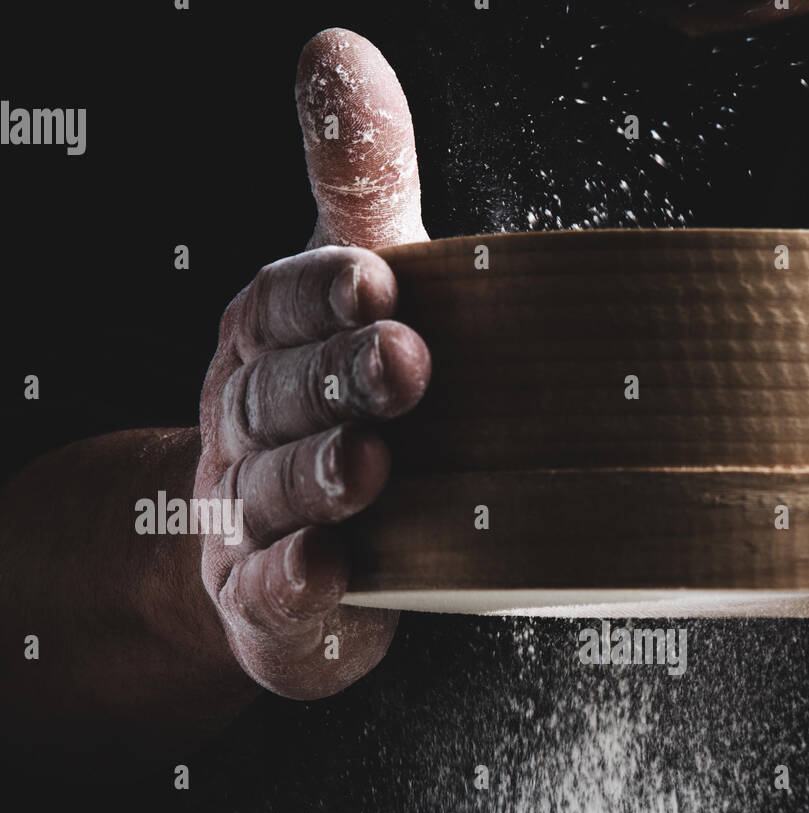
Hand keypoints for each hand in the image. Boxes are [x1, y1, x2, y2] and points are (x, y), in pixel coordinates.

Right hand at [196, 29, 427, 698]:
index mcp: (268, 346)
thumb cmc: (328, 403)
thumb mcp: (346, 291)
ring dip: (316, 478)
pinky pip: (274, 595)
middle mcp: (248, 427)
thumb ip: (355, 187)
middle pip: (277, 398)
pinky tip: (333, 571)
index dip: (319, 294)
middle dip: (333, 379)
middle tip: (402, 363)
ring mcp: (250, 520)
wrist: (272, 549)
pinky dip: (296, 583)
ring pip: (272, 495)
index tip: (375, 278)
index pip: (278, 307)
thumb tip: (341, 51)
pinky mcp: (271, 604)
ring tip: (368, 467)